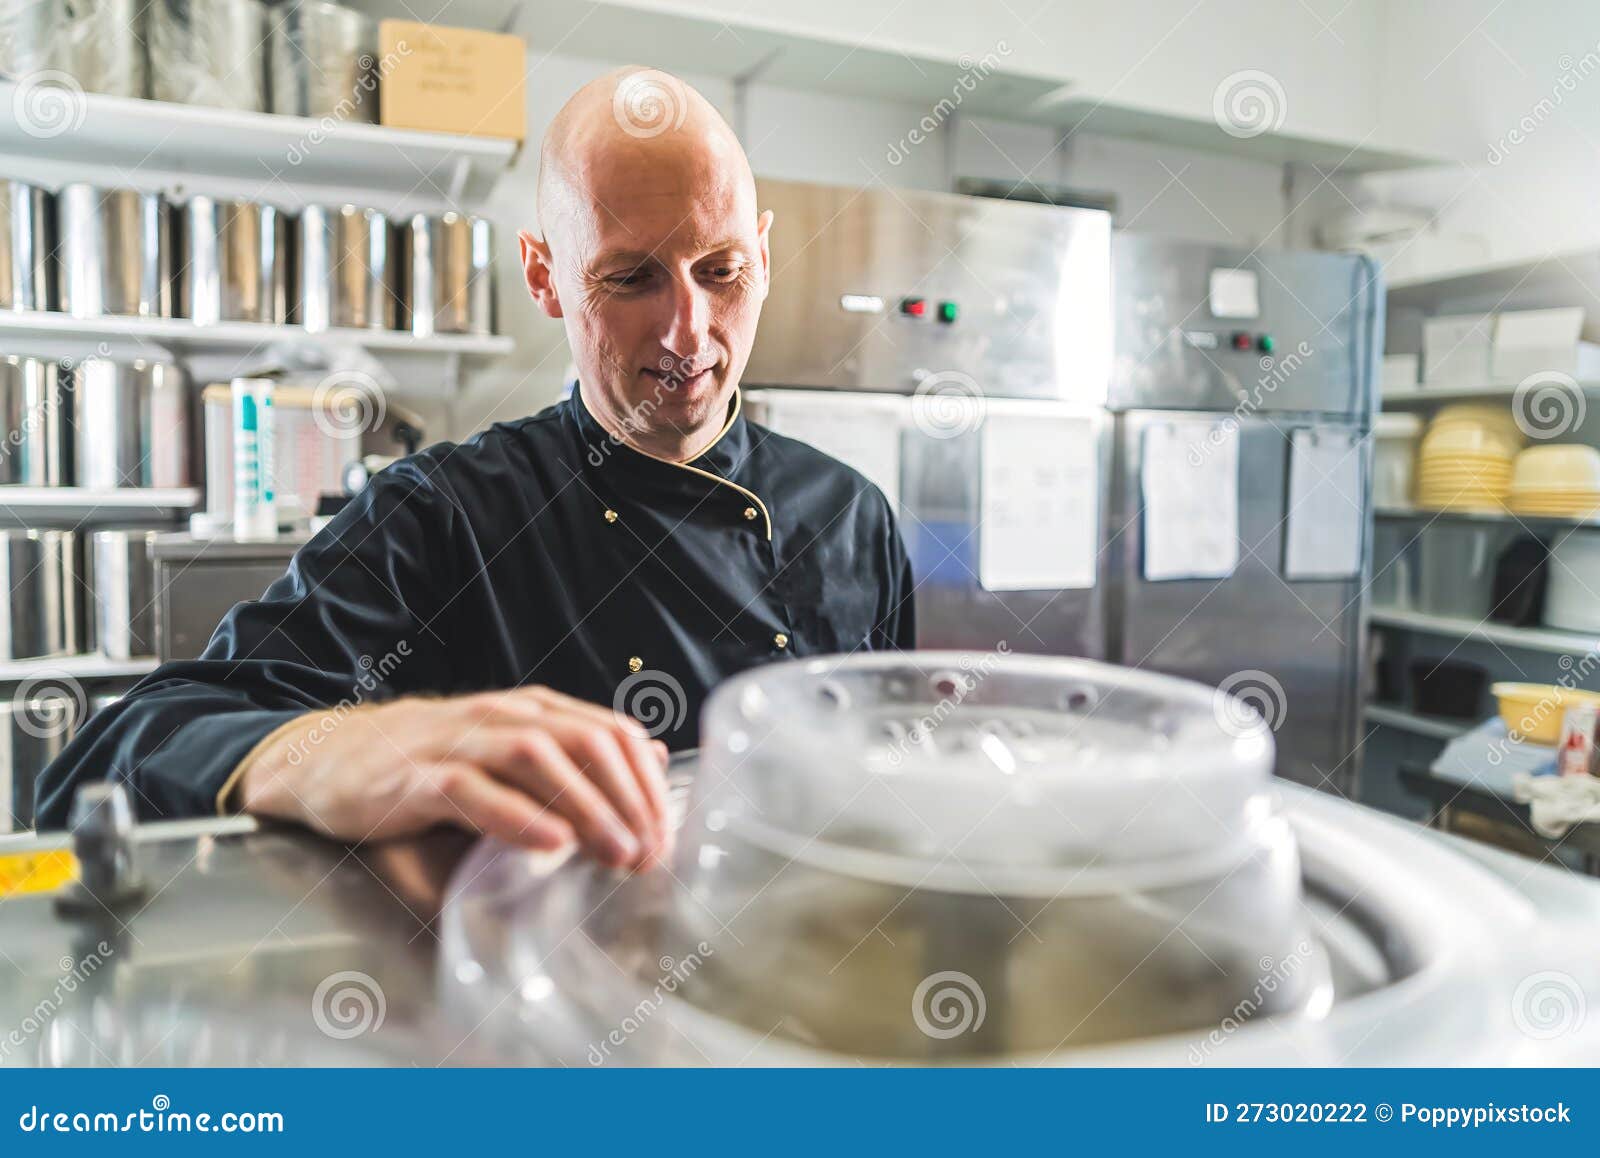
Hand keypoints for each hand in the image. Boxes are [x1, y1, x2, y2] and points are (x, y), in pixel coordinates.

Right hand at [235, 686, 671, 868]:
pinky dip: (517, 816)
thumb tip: (655, 756)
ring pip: (536, 758)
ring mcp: (458, 741)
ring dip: (586, 806)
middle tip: (648, 853)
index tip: (664, 834)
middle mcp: (502, 716)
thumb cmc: (428, 765)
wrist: (328, 760)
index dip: (645, 782)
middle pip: (585, 742)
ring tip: (615, 852)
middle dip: (627, 798)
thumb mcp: (509, 757)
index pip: (611, 732)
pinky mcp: (415, 776)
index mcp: (533, 712)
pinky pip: (472, 790)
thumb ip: (577, 759)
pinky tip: (551, 842)